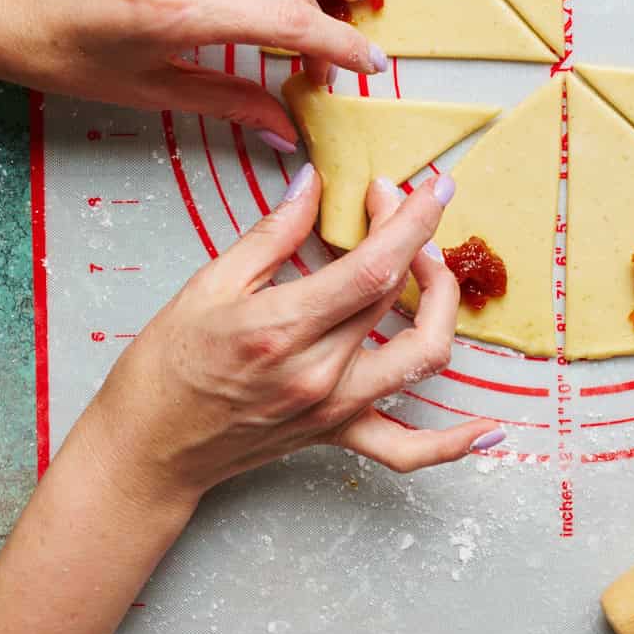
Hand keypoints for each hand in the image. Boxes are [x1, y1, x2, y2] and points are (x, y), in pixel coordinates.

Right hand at [78, 168, 502, 507]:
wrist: (146, 449)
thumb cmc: (165, 368)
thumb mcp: (208, 284)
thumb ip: (272, 233)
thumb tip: (312, 182)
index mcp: (283, 328)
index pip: (375, 268)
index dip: (412, 222)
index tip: (431, 187)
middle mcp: (318, 373)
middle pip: (399, 298)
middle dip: (414, 239)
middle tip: (397, 205)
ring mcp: (333, 409)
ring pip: (422, 359)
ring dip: (441, 305)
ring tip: (428, 266)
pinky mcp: (335, 435)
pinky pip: (407, 450)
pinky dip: (452, 444)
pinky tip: (487, 427)